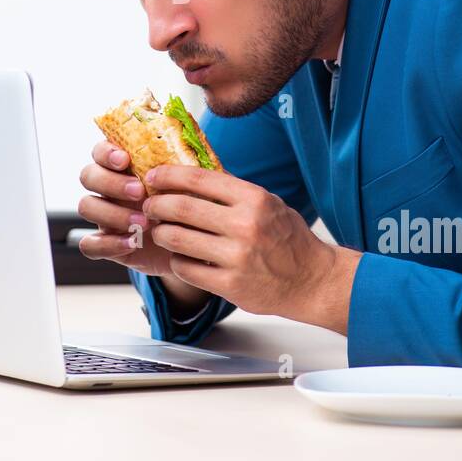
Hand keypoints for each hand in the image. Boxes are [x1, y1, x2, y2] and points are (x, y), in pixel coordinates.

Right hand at [77, 141, 178, 277]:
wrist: (192, 245)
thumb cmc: (189, 206)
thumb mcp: (188, 184)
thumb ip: (181, 167)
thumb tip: (189, 146)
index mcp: (124, 168)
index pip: (100, 150)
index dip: (106, 152)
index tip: (125, 159)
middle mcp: (109, 188)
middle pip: (88, 175)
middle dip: (111, 182)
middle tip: (140, 192)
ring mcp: (104, 215)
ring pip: (86, 206)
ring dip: (112, 213)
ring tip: (144, 223)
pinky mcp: (105, 244)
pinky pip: (89, 244)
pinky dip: (108, 243)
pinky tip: (133, 243)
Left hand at [140, 164, 361, 333]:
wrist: (311, 280)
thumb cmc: (288, 239)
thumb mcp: (268, 204)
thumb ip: (233, 192)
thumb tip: (191, 175)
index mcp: (253, 199)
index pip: (198, 179)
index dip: (168, 176)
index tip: (153, 176)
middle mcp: (244, 225)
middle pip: (181, 208)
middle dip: (156, 205)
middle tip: (149, 206)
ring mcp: (237, 257)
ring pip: (177, 239)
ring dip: (161, 234)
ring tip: (160, 232)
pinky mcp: (230, 285)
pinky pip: (186, 269)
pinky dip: (176, 262)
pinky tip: (180, 258)